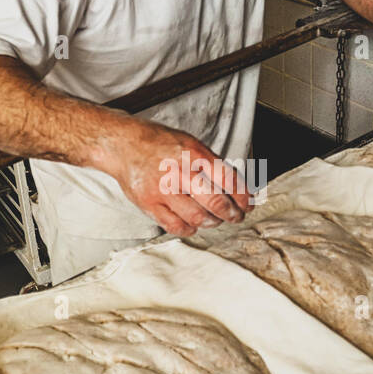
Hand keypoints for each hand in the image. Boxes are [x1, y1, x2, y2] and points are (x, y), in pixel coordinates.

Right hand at [105, 117, 252, 235]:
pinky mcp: (150, 204)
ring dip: (212, 222)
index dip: (243, 197)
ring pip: (198, 217)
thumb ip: (211, 164)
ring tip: (215, 219)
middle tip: (236, 216)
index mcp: (195, 154)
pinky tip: (193, 223)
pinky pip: (176, 226)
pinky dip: (190, 228)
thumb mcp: (191, 144)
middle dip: (232, 214)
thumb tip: (237, 188)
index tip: (248, 204)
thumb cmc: (160, 144)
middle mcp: (181, 172)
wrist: (124, 145)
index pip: (229, 180)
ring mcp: (164, 189)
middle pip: (216, 202)